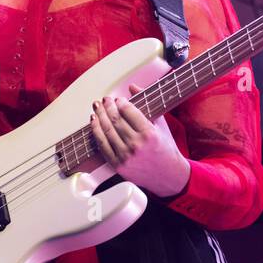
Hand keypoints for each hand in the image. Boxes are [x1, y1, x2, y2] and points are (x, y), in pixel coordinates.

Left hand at [89, 82, 190, 197]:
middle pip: (115, 120)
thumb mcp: (160, 124)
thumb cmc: (166, 149)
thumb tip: (132, 86)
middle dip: (107, 106)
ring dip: (99, 116)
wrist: (168, 175)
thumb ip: (147, 103)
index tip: (118, 99)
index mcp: (149, 133)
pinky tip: (94, 122)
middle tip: (105, 100)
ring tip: (97, 108)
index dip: (120, 103)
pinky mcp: (118, 165)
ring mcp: (126, 156)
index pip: (128, 112)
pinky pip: (102, 146)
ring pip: (106, 131)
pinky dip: (96, 132)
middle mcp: (136, 145)